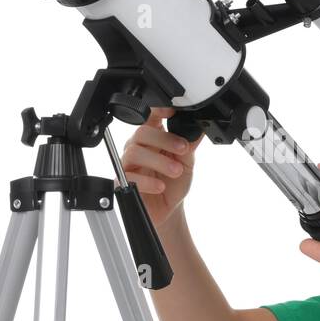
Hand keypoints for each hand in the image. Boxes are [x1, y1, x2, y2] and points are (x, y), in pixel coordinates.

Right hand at [120, 107, 205, 229]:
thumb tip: (197, 130)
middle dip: (164, 139)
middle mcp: (138, 148)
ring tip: (175, 170)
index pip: (150, 117)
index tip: (171, 112)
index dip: (158, 110)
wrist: (169, 210)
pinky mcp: (122, 182)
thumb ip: (189, 145)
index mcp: (153, 138)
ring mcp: (128, 164)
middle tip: (182, 150)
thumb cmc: (174, 184)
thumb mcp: (187, 163)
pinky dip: (148, 181)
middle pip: (142, 133)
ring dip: (159, 161)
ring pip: (135, 152)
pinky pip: (129, 176)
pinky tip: (160, 186)